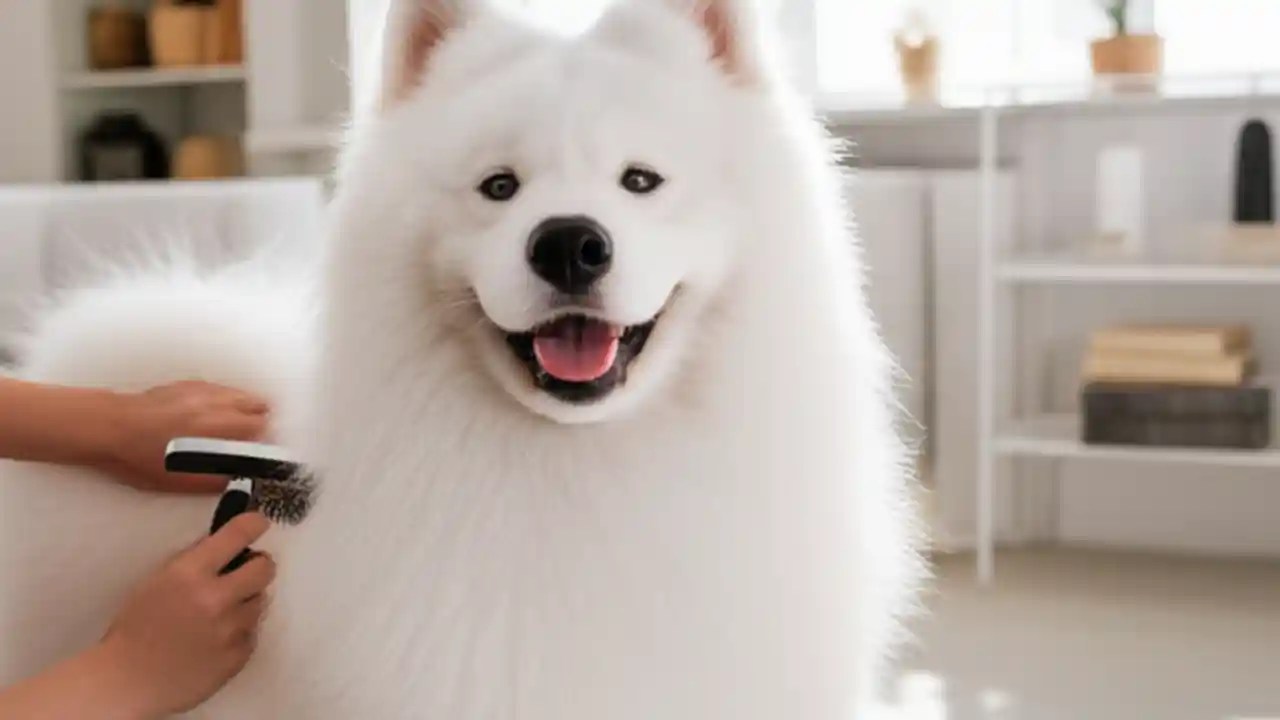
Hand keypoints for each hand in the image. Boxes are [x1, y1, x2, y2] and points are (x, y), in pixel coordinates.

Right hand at [99, 514, 275, 716]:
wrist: (126, 681)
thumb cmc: (135, 629)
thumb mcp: (158, 582)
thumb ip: (194, 563)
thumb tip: (227, 547)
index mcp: (190, 574)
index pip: (237, 535)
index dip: (253, 524)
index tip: (259, 523)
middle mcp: (217, 598)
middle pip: (264, 568)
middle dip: (257, 567)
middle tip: (245, 573)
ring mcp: (231, 629)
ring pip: (259, 602)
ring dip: (244, 604)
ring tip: (218, 616)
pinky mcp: (239, 656)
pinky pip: (252, 634)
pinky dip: (239, 633)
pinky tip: (215, 641)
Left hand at [103, 381, 269, 493]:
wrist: (107, 428)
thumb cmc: (139, 458)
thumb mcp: (177, 482)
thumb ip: (214, 480)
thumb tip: (239, 480)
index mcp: (217, 428)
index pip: (261, 429)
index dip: (270, 442)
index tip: (270, 453)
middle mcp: (215, 404)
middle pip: (258, 406)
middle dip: (264, 423)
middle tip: (259, 439)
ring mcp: (202, 390)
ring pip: (241, 394)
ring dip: (249, 408)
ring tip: (243, 424)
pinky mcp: (188, 384)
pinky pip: (221, 389)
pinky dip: (228, 399)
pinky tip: (218, 411)